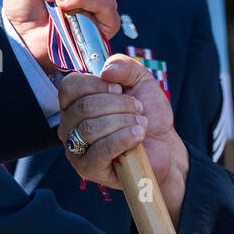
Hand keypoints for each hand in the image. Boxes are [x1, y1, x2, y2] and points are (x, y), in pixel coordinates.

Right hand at [58, 54, 188, 221]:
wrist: (164, 144)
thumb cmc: (148, 113)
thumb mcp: (140, 80)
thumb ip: (123, 65)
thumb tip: (105, 70)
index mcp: (76, 101)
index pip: (70, 86)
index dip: (97, 85)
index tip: (120, 89)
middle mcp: (69, 124)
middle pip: (84, 107)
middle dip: (119, 105)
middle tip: (138, 109)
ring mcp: (75, 148)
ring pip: (90, 128)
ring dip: (123, 122)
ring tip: (140, 124)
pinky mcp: (87, 168)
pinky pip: (100, 151)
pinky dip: (123, 139)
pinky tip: (137, 137)